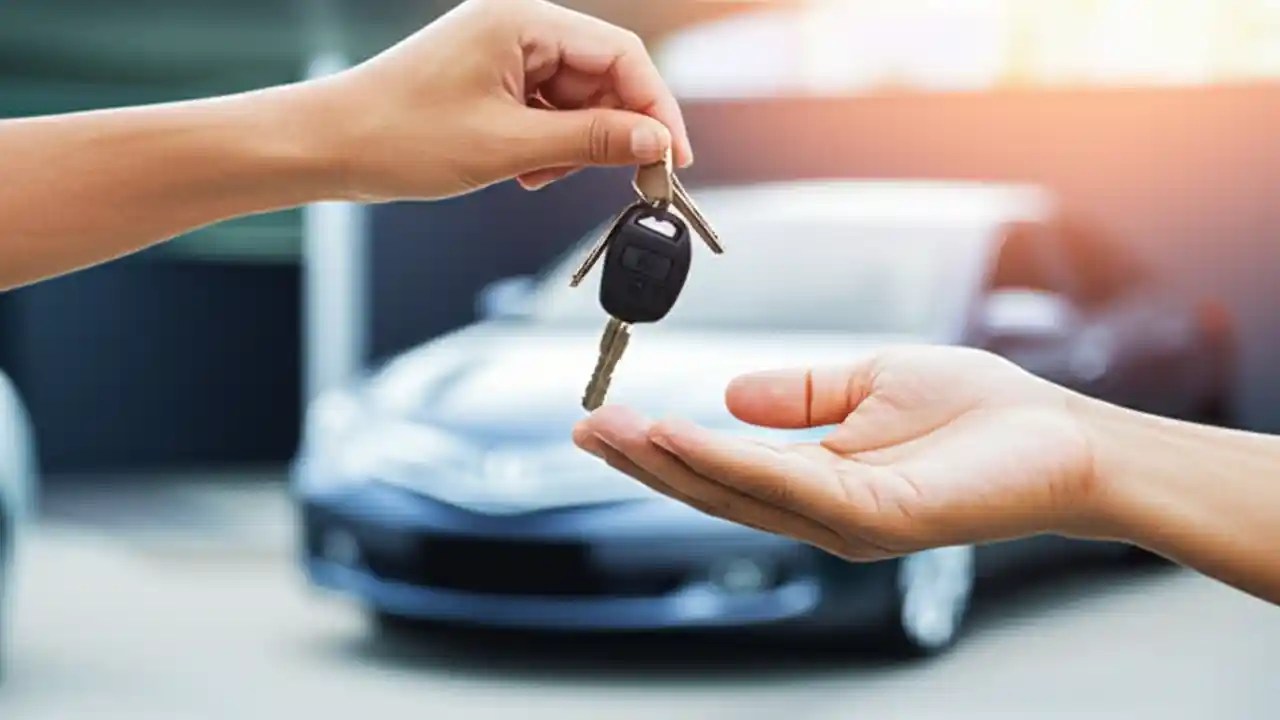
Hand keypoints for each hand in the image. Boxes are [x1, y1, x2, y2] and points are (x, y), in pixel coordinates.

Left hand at [306, 0, 691, 200]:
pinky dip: (546, 146)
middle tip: (630, 182)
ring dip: (574, 146)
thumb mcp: (510, 147)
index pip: (621, 56)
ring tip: (537, 175)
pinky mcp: (491, 82)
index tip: (675, 158)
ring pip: (576, 102)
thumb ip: (592, 141)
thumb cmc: (399, 135)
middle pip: (603, 78)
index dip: (657, 109)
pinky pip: (546, 112)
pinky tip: (522, 170)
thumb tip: (656, 142)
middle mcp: (517, 28)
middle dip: (616, 132)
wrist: (327, 146)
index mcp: (523, 21)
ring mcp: (503, 55)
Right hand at [574, 347, 1104, 560]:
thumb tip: (729, 392)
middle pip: (714, 489)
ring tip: (610, 429)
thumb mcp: (869, 382)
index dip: (662, 448)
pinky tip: (677, 430)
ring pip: (736, 492)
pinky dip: (725, 457)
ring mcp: (846, 521)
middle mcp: (823, 513)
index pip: (724, 469)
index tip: (606, 419)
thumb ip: (799, 394)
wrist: (1064, 437)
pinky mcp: (877, 517)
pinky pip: (786, 484)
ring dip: (666, 460)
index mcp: (820, 482)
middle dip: (644, 461)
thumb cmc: (981, 414)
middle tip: (583, 430)